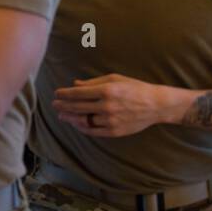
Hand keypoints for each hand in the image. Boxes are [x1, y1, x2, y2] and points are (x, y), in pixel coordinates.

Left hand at [52, 74, 177, 137]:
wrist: (156, 105)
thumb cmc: (135, 88)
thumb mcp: (115, 79)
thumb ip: (93, 82)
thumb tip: (75, 84)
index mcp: (107, 90)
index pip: (78, 93)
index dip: (64, 94)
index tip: (56, 93)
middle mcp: (107, 106)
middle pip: (77, 107)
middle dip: (63, 106)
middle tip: (54, 105)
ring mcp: (111, 120)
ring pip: (83, 120)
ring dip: (70, 118)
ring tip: (62, 116)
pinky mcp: (115, 131)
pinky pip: (93, 131)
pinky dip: (82, 128)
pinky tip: (76, 124)